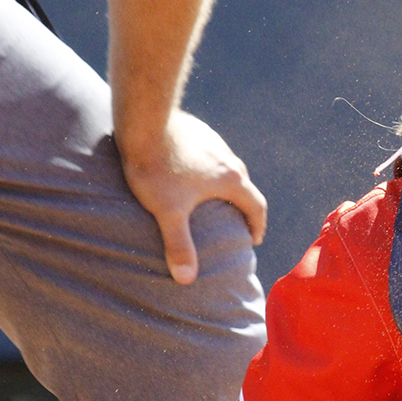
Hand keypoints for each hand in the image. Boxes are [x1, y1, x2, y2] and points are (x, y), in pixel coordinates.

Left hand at [117, 110, 267, 283]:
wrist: (143, 121)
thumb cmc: (157, 168)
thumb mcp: (168, 211)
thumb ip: (179, 245)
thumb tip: (186, 279)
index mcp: (231, 180)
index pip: (257, 206)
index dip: (257, 225)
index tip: (253, 238)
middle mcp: (229, 160)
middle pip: (244, 187)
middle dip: (241, 206)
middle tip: (234, 222)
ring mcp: (214, 142)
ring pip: (227, 168)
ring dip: (224, 185)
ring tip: (210, 198)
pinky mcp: (197, 131)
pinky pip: (209, 154)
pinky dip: (207, 168)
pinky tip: (187, 171)